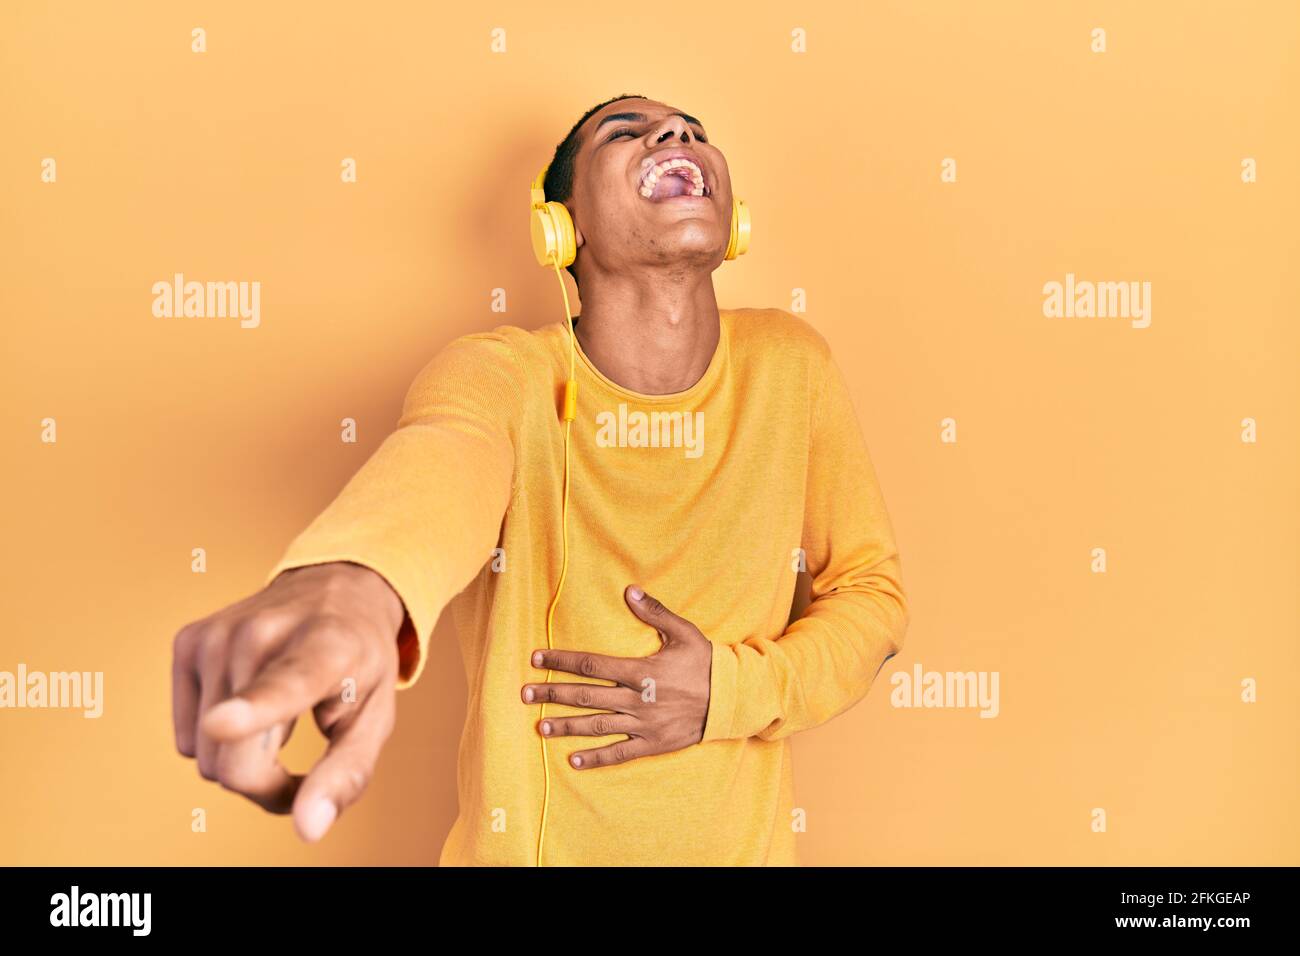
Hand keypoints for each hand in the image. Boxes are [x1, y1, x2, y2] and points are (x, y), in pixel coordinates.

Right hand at [171, 561, 404, 840]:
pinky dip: (218, 739)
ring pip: (206, 756)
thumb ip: (346, 775)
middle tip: (301, 764)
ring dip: (243, 761)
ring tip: (281, 725)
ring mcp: (218, 634)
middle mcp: (264, 633)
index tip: (222, 722)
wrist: (335, 587)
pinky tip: (249, 705)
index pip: (285, 685)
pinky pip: (186, 737)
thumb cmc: (360, 661)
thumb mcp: (375, 717)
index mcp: (326, 648)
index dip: (252, 710)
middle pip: (234, 760)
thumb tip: (308, 829)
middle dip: (266, 784)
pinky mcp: (187, 642)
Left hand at [521, 585, 712, 768]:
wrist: (732, 699)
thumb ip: (655, 612)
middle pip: (586, 696)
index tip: (537, 660)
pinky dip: (596, 758)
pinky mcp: (652, 744)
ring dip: (567, 726)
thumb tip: (629, 590)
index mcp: (641, 670)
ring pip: (597, 726)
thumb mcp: (684, 632)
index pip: (593, 665)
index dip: (562, 661)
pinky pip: (620, 754)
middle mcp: (637, 699)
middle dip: (553, 694)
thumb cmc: (705, 663)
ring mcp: (644, 725)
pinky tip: (573, 759)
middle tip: (525, 694)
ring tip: (541, 727)